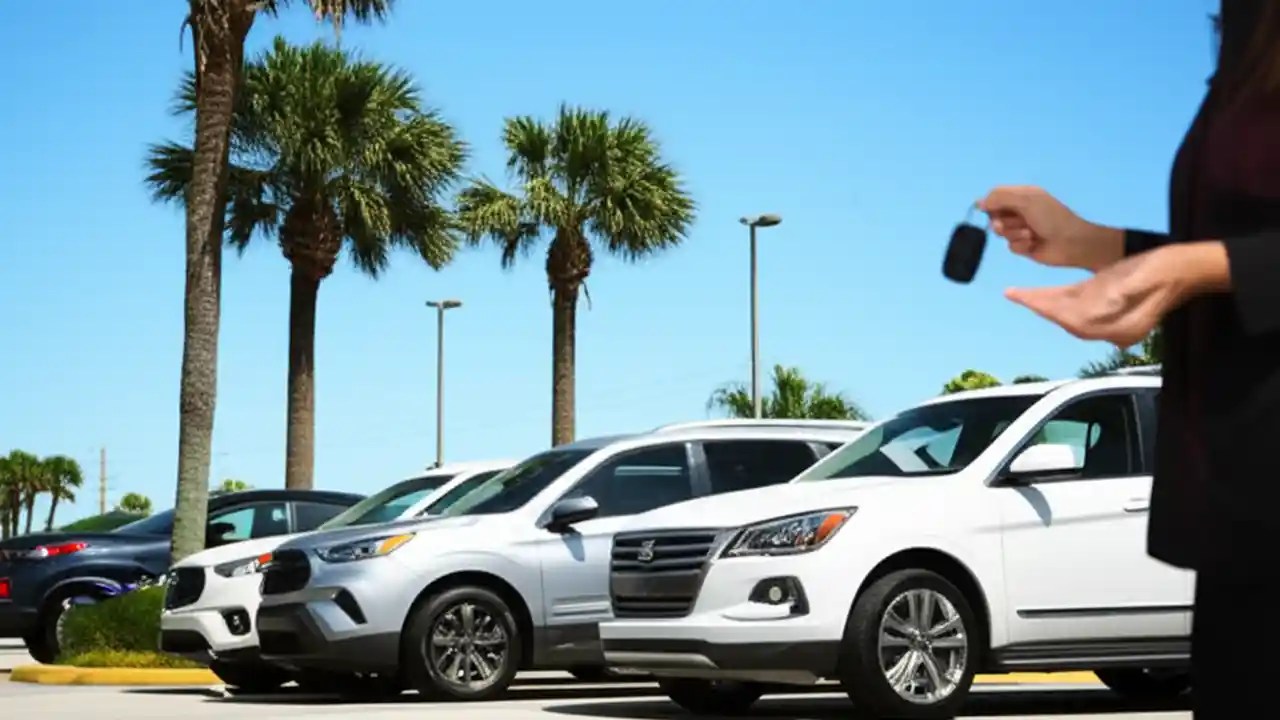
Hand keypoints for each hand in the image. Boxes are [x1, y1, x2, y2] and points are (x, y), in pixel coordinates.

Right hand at [977, 186, 1122, 271]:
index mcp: (1022, 196)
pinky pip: (1010, 246)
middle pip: (995, 215)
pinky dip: (1021, 245)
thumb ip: (1000, 198)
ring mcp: (1021, 229)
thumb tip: (979, 203)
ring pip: (1001, 232)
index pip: (996, 196)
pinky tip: (1033, 244)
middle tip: (1010, 224)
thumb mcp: (1026, 201)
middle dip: (1001, 221)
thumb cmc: (1051, 218)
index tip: (991, 210)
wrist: (1071, 243)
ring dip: (1014, 234)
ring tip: (1030, 234)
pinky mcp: (1023, 246)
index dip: (991, 204)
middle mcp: (1020, 211)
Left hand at [1004, 242, 1227, 346]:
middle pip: (1066, 319)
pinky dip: (1061, 300)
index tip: (1019, 297)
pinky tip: (1046, 293)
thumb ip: (1113, 296)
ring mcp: (1112, 323)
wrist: (1188, 268)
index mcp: (1116, 326)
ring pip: (1070, 313)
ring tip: (1020, 293)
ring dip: (1046, 303)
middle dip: (1040, 306)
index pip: (1070, 319)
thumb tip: (1087, 311)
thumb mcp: (1138, 278)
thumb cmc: (1164, 269)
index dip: (1044, 308)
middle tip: (1012, 293)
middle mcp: (1111, 330)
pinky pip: (1080, 307)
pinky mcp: (1112, 311)